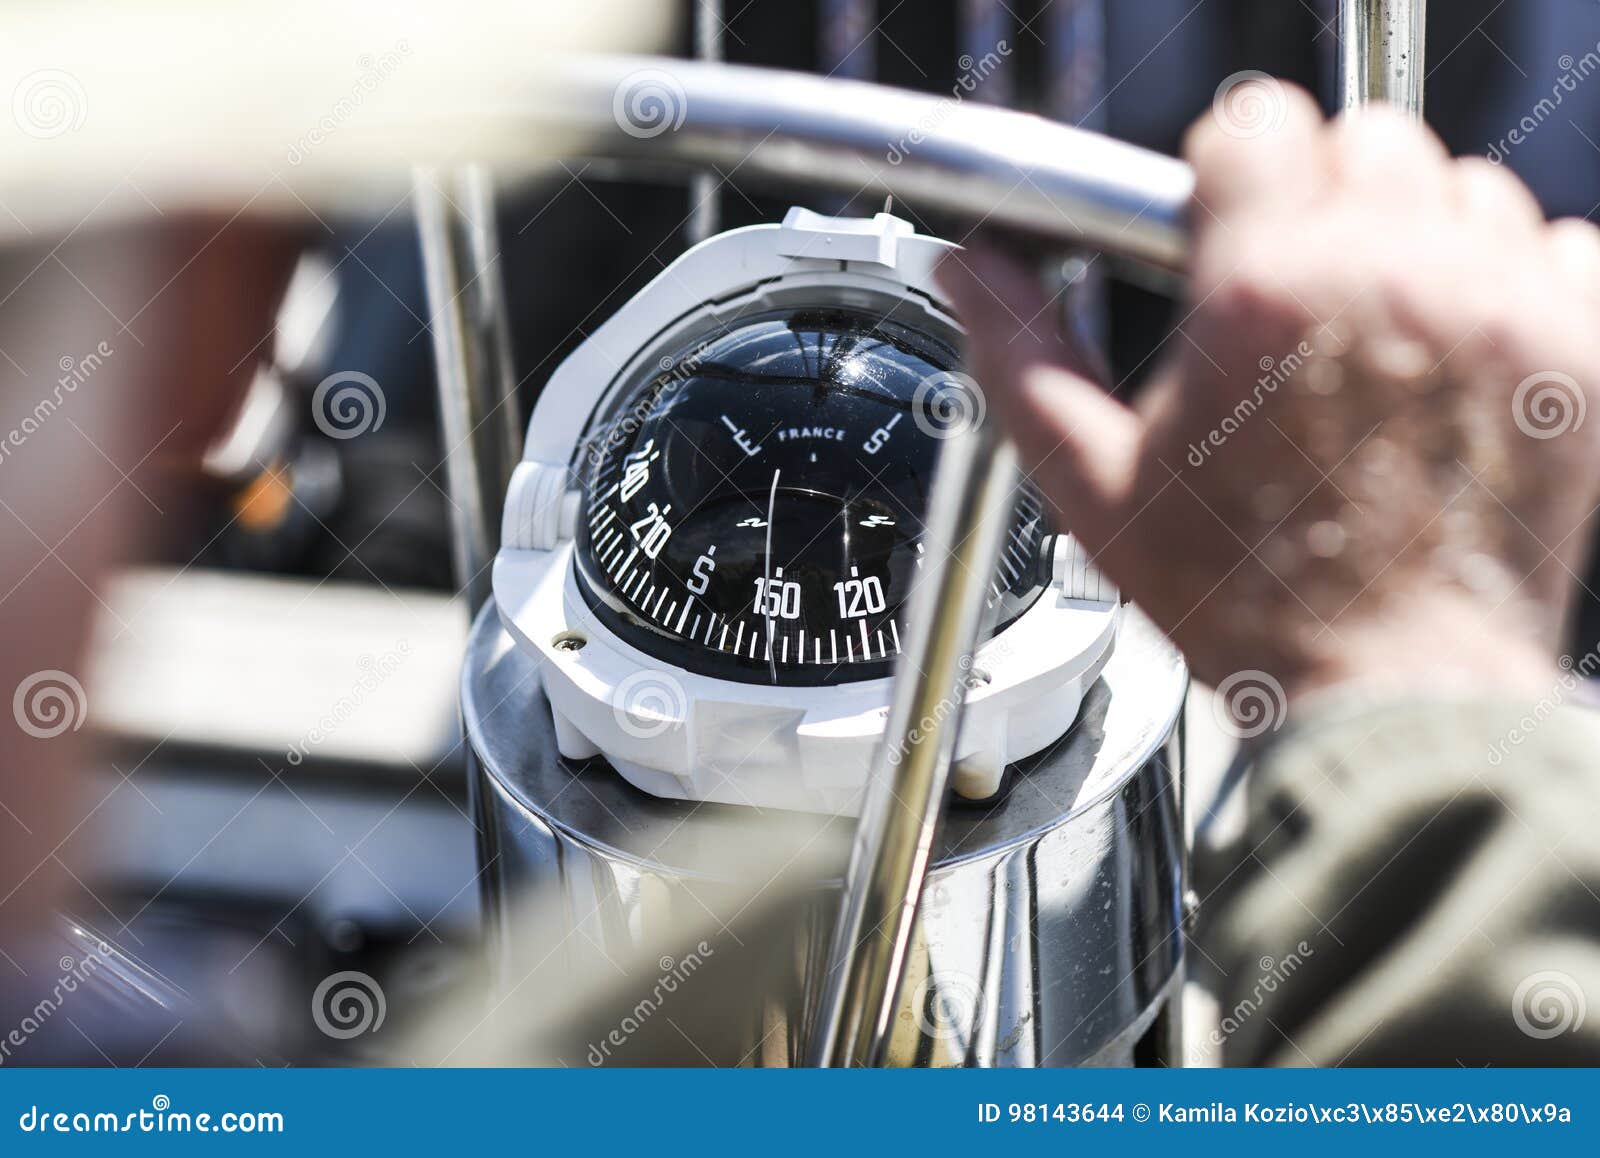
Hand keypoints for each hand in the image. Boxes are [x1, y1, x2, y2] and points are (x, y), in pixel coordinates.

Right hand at [937, 83, 1599, 706]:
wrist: (1390, 689)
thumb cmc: (1244, 600)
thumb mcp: (1098, 484)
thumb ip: (1024, 356)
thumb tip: (969, 274)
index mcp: (1262, 296)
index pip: (1254, 123)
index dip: (1225, 166)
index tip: (1222, 217)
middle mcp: (1390, 279)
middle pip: (1362, 139)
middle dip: (1318, 193)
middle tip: (1290, 286)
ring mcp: (1495, 311)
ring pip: (1461, 182)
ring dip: (1412, 230)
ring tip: (1368, 326)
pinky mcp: (1573, 352)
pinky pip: (1556, 242)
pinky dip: (1508, 275)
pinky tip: (1452, 347)